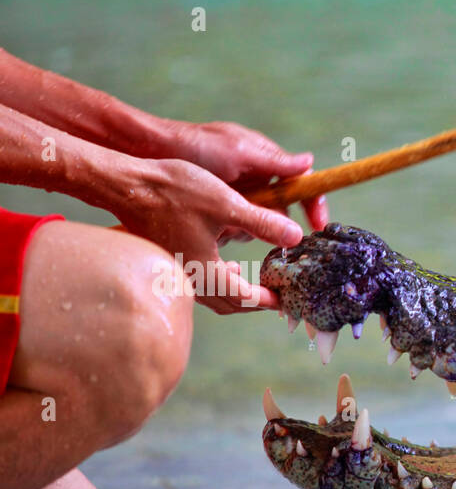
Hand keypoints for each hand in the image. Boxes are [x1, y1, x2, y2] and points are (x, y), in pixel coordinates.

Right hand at [112, 157, 304, 313]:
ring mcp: (176, 274)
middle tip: (278, 297)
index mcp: (207, 272)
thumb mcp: (226, 204)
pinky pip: (200, 284)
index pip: (246, 297)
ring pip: (214, 296)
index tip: (286, 301)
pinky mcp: (169, 264)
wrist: (126, 184)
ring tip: (257, 283)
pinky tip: (227, 266)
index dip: (269, 299)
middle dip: (256, 302)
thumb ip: (263, 222)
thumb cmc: (173, 192)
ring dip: (238, 293)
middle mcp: (190, 281)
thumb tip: (295, 236)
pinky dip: (220, 282)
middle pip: (230, 304)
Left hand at [171, 120, 328, 233]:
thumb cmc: (194, 147)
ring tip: (223, 224)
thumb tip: (309, 162)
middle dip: (269, 222)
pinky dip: (226, 230)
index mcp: (264, 161)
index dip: (313, 204)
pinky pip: (234, 226)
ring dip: (244, 227)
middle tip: (255, 225)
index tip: (318, 226)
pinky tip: (212, 227)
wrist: (148, 152)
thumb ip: (275, 162)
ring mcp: (235, 193)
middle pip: (279, 210)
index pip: (301, 184)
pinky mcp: (217, 207)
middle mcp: (254, 178)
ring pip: (256, 221)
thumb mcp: (239, 153)